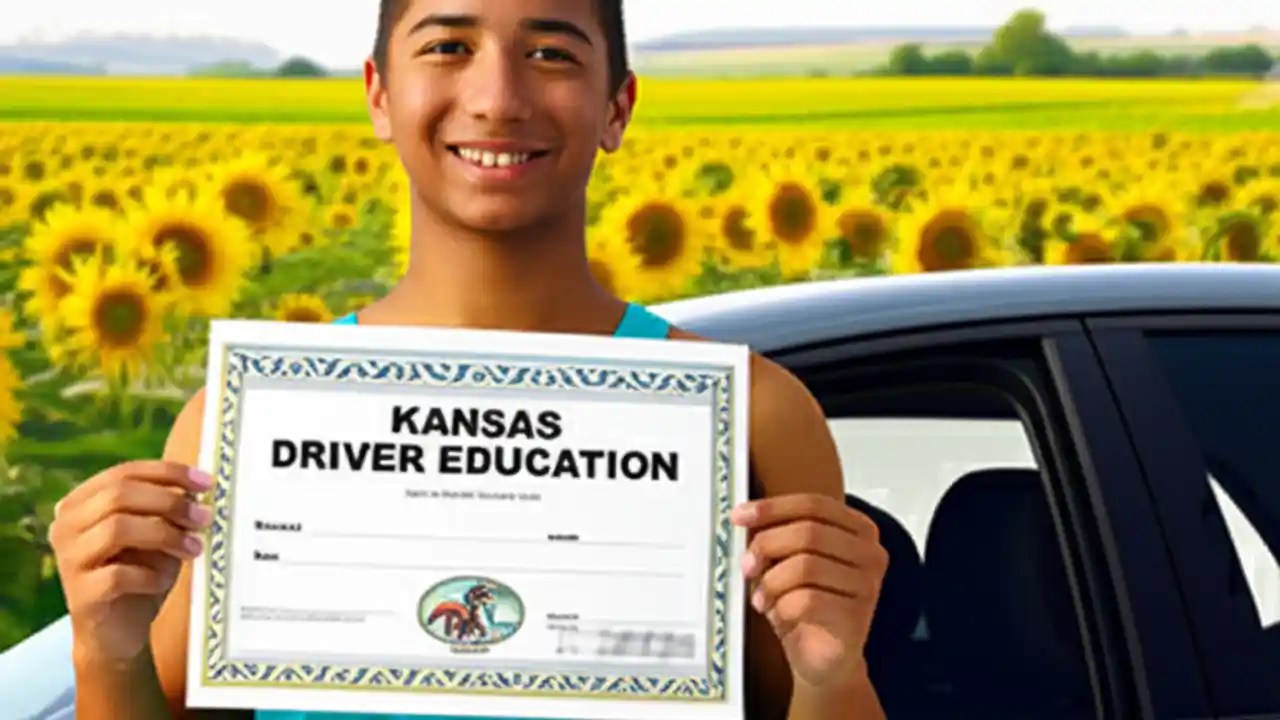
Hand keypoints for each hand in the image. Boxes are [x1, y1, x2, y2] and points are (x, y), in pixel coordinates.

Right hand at [48, 460, 214, 662]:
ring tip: (194, 548)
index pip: (124, 473)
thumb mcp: (159, 535)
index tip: (207, 482)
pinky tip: (164, 581)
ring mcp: (68, 560)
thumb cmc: (141, 574)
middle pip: (119, 495)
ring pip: (117, 528)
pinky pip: (119, 574)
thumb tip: (200, 487)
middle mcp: (66, 525)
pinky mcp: (79, 594)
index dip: (168, 473)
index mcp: (82, 502)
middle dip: (170, 502)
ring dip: (165, 535)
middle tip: (205, 516)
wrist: (118, 634)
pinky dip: (150, 575)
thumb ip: (170, 509)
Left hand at [732, 493, 887, 688]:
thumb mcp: (788, 562)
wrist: (822, 657)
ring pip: (807, 566)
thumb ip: (776, 538)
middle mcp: (870, 553)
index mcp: (858, 529)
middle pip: (809, 532)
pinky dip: (782, 606)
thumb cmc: (806, 606)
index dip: (774, 507)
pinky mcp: (857, 616)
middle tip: (746, 565)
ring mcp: (868, 585)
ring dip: (772, 581)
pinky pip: (809, 600)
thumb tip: (744, 517)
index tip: (740, 515)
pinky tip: (778, 615)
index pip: (814, 504)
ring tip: (760, 598)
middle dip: (767, 545)